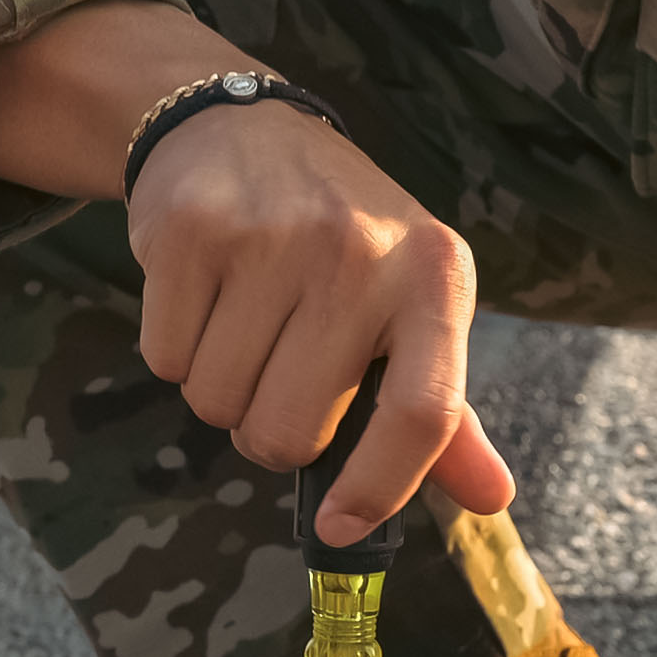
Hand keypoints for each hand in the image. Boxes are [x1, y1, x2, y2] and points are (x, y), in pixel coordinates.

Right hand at [123, 105, 512, 546]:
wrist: (244, 131)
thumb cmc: (340, 245)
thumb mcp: (410, 307)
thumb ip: (447, 412)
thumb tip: (491, 498)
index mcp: (435, 276)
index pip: (425, 413)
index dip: (380, 487)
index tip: (339, 526)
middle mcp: (360, 251)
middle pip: (290, 432)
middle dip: (270, 430)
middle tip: (279, 370)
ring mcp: (272, 236)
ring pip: (218, 405)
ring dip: (220, 391)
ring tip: (243, 324)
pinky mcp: (191, 230)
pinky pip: (164, 362)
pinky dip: (174, 351)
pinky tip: (204, 297)